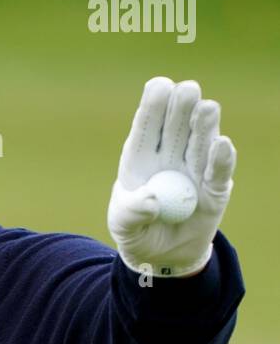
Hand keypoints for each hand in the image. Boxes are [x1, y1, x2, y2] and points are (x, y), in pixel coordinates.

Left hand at [107, 76, 235, 276]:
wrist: (162, 257)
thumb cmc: (137, 233)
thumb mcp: (122, 227)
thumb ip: (130, 213)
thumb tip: (151, 202)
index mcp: (141, 155)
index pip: (147, 124)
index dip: (153, 104)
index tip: (160, 86)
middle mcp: (171, 154)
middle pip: (178, 123)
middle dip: (182, 106)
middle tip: (188, 91)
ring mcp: (194, 168)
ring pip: (201, 140)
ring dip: (204, 125)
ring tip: (206, 110)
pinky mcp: (214, 187)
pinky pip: (219, 170)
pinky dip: (221, 158)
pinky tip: (222, 145)